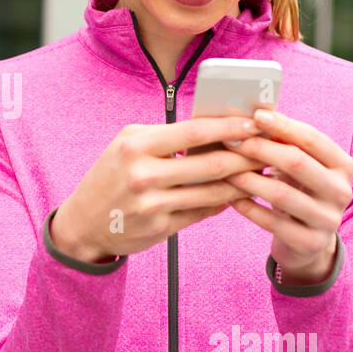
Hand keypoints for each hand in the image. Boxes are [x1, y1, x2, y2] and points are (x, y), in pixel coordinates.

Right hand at [51, 117, 265, 262]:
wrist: (83, 222)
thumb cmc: (111, 176)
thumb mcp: (128, 145)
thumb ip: (167, 137)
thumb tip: (217, 131)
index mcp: (137, 145)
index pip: (195, 131)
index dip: (231, 127)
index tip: (257, 123)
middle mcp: (144, 174)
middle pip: (212, 164)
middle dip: (247, 157)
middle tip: (269, 150)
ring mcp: (152, 204)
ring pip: (213, 192)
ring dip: (241, 182)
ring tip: (260, 173)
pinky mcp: (160, 228)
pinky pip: (202, 212)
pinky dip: (223, 203)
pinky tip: (236, 194)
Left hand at [219, 108, 352, 284]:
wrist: (309, 242)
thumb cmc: (299, 192)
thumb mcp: (300, 168)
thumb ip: (285, 145)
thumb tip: (253, 116)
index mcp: (343, 166)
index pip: (313, 139)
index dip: (283, 126)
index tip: (255, 115)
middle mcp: (342, 191)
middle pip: (297, 162)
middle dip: (260, 148)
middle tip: (232, 141)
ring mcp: (328, 219)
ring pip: (281, 193)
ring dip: (248, 178)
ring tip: (224, 169)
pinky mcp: (310, 242)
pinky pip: (272, 222)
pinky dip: (248, 207)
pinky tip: (230, 198)